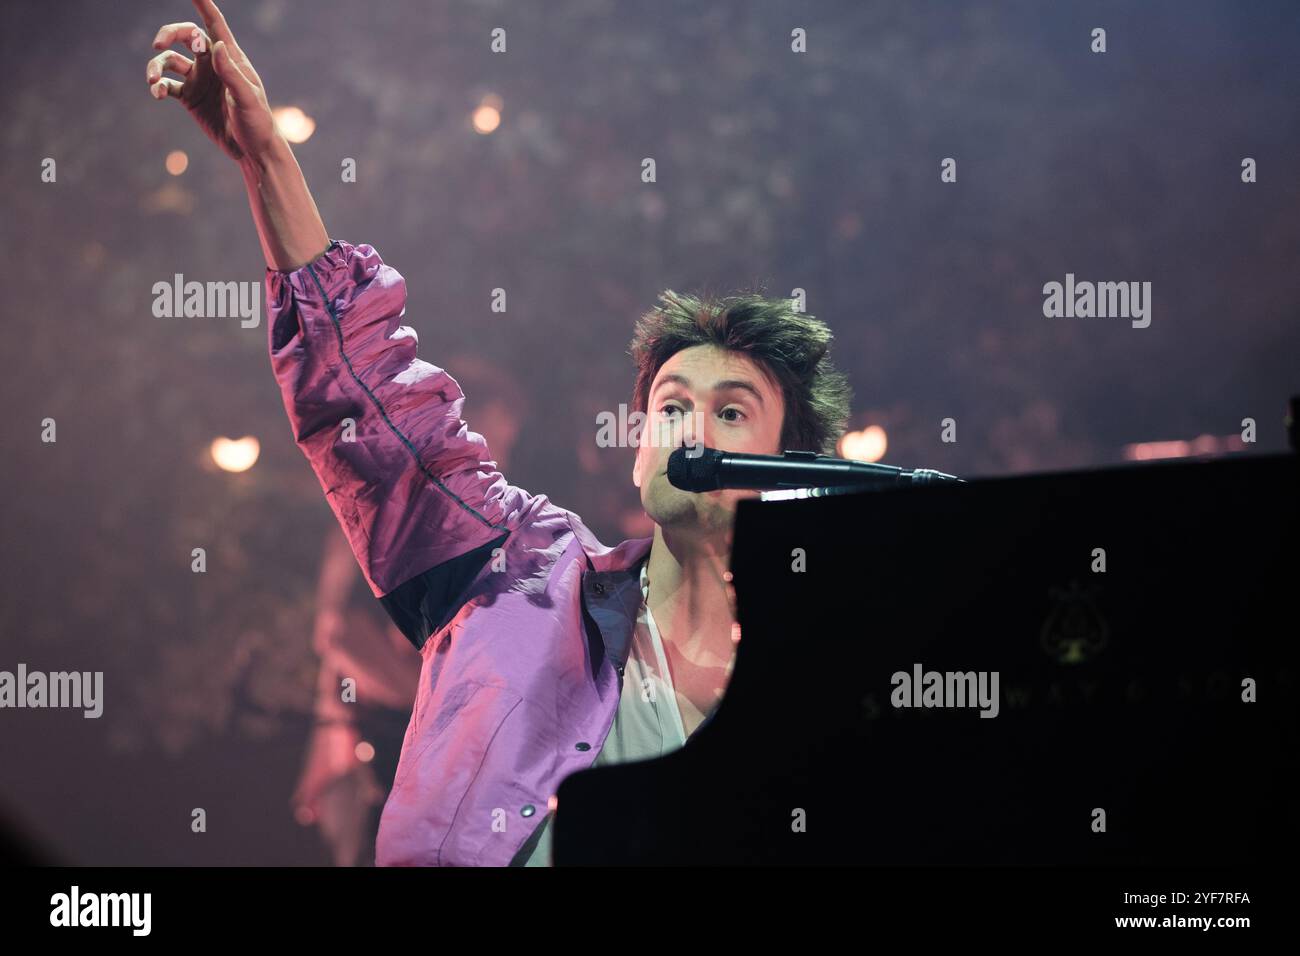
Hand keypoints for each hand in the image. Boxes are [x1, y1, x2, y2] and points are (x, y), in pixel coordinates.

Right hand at [146, 0, 276, 163]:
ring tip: (153, 79)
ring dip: (157, 66)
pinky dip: (158, 86)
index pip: (215, 24)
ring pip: (170, 61)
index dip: (202, 4)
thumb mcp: (247, 99)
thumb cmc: (258, 124)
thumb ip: (231, 73)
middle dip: (169, 34)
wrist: (252, 151)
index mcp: (230, 58)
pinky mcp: (190, 98)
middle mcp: (212, 65)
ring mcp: (200, 80)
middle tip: (158, 44)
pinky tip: (156, 93)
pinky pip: (167, 85)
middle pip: (186, 36)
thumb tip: (214, 46)